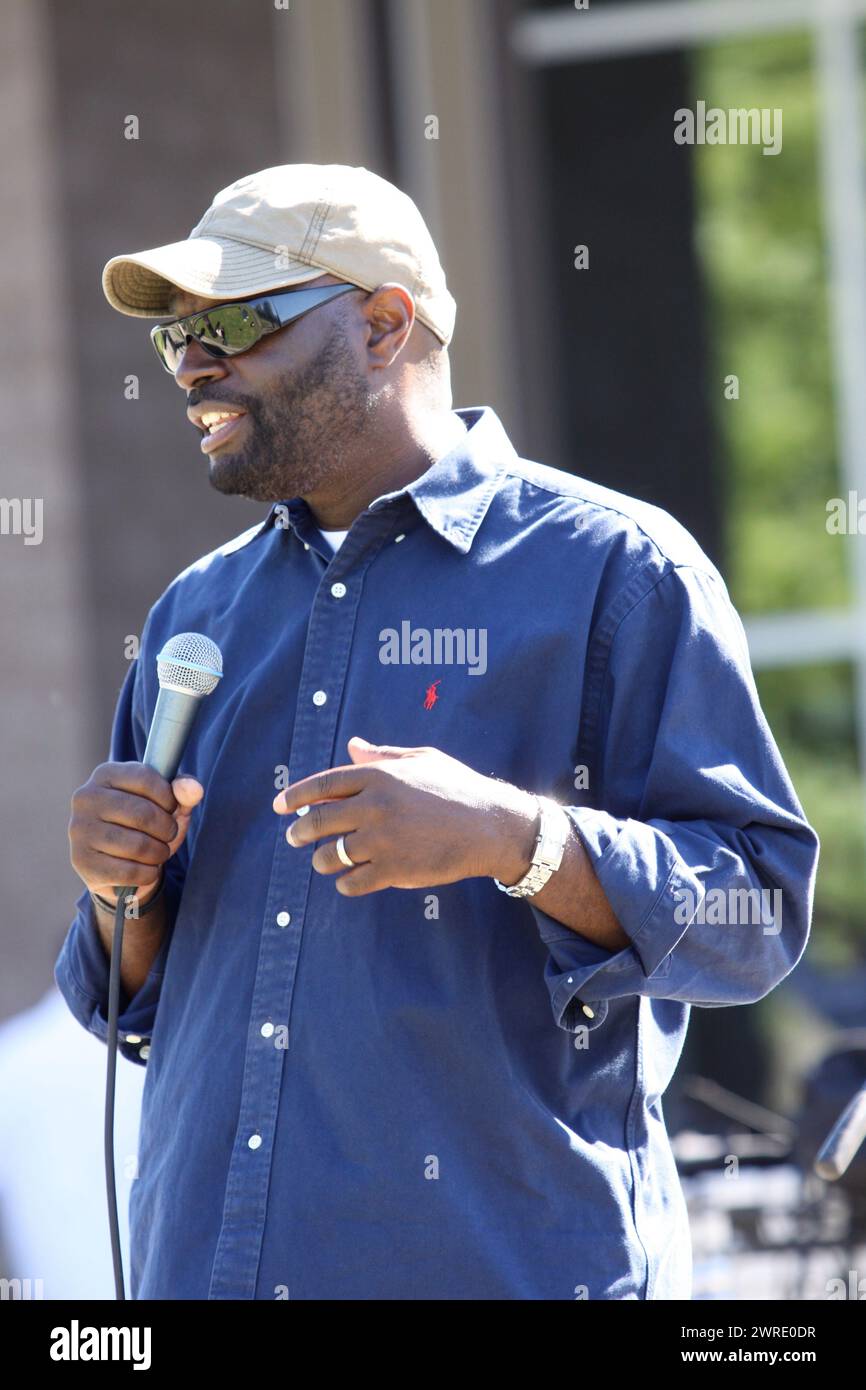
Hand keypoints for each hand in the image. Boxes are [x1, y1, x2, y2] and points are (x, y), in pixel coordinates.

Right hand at [69, 762, 202, 905]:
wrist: (116, 865)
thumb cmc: (144, 826)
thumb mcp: (167, 804)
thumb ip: (184, 791)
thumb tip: (194, 789)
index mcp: (105, 774)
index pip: (146, 778)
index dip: (168, 798)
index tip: (170, 808)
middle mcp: (86, 798)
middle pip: (143, 814)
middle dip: (167, 829)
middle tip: (168, 835)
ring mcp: (80, 830)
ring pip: (138, 846)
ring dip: (159, 853)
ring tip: (159, 852)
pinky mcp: (82, 861)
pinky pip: (129, 871)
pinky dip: (148, 873)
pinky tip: (146, 869)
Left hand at [272, 736, 538, 895]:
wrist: (491, 826)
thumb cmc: (459, 788)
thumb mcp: (422, 759)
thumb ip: (383, 755)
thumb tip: (352, 745)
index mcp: (379, 775)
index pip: (322, 784)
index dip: (295, 796)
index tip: (280, 806)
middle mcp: (374, 806)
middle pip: (318, 821)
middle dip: (299, 832)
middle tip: (294, 838)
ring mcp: (382, 840)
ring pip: (331, 855)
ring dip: (322, 861)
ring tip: (324, 862)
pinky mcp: (393, 870)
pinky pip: (353, 881)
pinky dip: (345, 883)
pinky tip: (349, 881)